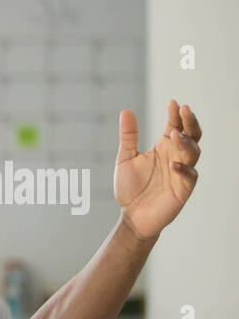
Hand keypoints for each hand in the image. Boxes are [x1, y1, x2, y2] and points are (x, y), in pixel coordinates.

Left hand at [114, 100, 201, 240]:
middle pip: (192, 135)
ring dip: (186, 142)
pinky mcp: (183, 188)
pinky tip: (172, 164)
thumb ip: (128, 136)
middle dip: (190, 122)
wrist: (132, 216)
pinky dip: (183, 169)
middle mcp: (176, 156)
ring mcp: (181, 172)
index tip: (173, 103)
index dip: (176, 115)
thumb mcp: (125, 159)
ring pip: (193, 152)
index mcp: (164, 147)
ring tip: (174, 135)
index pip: (175, 126)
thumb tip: (126, 111)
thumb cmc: (130, 188)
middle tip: (184, 110)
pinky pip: (190, 176)